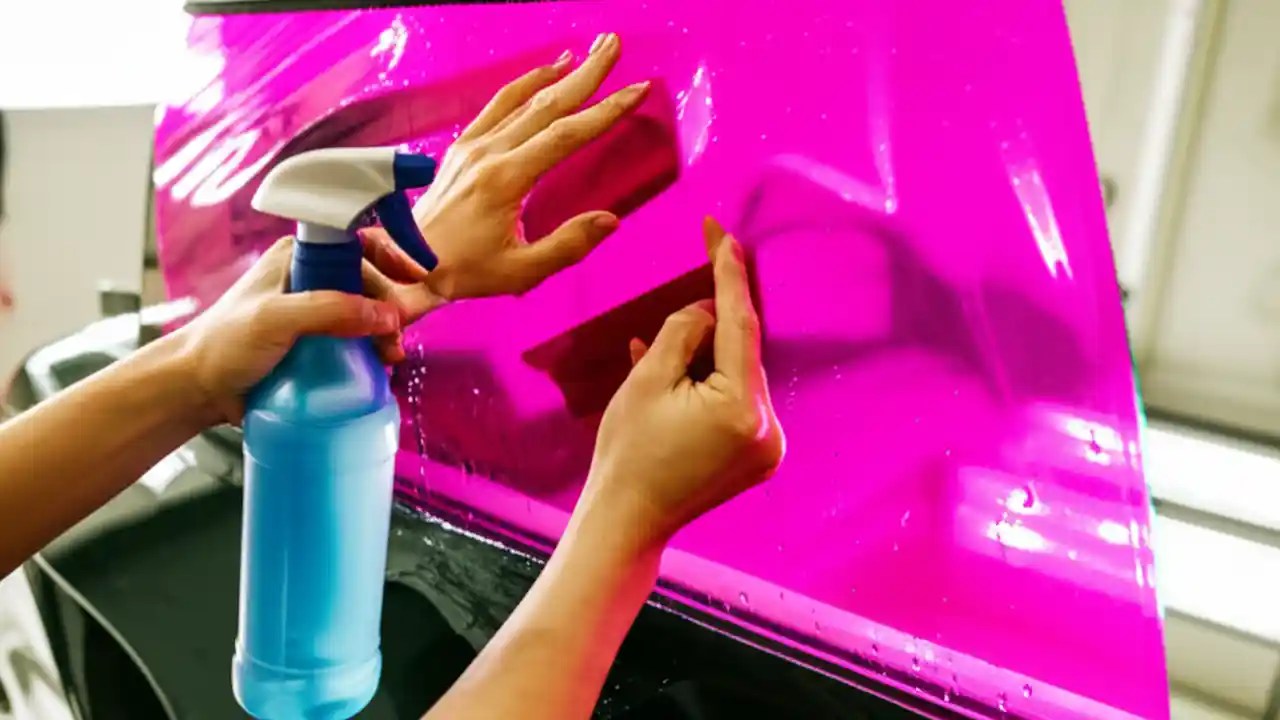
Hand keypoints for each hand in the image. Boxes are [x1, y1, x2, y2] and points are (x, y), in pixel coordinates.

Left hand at [174, 235, 420, 423]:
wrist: (197, 389)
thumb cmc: (224, 344)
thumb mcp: (276, 319)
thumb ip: (330, 310)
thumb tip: (388, 316)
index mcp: (297, 257)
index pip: (356, 243)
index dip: (392, 255)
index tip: (418, 276)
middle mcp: (308, 279)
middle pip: (369, 282)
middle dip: (390, 306)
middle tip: (396, 337)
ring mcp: (312, 313)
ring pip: (365, 313)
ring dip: (384, 333)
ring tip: (389, 357)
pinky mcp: (314, 344)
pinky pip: (355, 341)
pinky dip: (371, 351)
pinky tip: (378, 366)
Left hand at [393, 32, 649, 308]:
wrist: (408, 265)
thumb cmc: (465, 272)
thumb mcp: (521, 272)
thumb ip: (567, 246)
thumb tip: (610, 220)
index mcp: (505, 180)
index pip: (565, 136)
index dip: (605, 111)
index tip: (636, 90)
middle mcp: (488, 153)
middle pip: (547, 104)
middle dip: (587, 74)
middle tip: (614, 46)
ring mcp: (471, 146)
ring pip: (522, 98)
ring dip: (558, 72)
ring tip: (588, 52)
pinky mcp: (461, 147)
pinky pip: (497, 105)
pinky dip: (524, 85)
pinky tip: (543, 73)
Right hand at [582, 218, 784, 548]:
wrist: (627, 520)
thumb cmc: (627, 450)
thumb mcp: (648, 378)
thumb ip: (683, 331)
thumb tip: (708, 311)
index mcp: (741, 409)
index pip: (740, 325)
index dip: (729, 275)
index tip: (724, 236)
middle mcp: (767, 428)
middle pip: (742, 353)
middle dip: (715, 318)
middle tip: (704, 263)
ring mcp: (767, 447)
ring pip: (738, 376)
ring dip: (708, 354)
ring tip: (663, 345)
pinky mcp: (758, 458)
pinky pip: (736, 402)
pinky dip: (711, 383)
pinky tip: (677, 374)